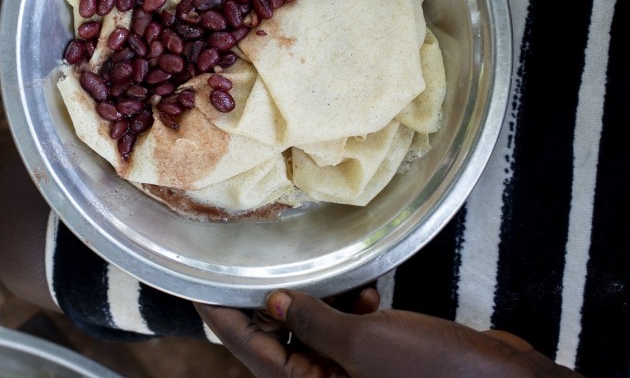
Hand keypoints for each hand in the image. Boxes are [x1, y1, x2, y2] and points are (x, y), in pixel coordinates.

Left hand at [196, 288, 580, 377]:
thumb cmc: (431, 372)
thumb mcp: (362, 342)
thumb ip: (313, 322)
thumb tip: (273, 303)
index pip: (250, 350)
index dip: (222, 317)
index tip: (197, 287)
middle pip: (279, 342)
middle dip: (269, 304)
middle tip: (254, 262)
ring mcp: (358, 372)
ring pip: (317, 333)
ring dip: (316, 303)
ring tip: (322, 276)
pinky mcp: (387, 358)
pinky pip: (352, 331)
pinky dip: (353, 310)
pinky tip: (367, 292)